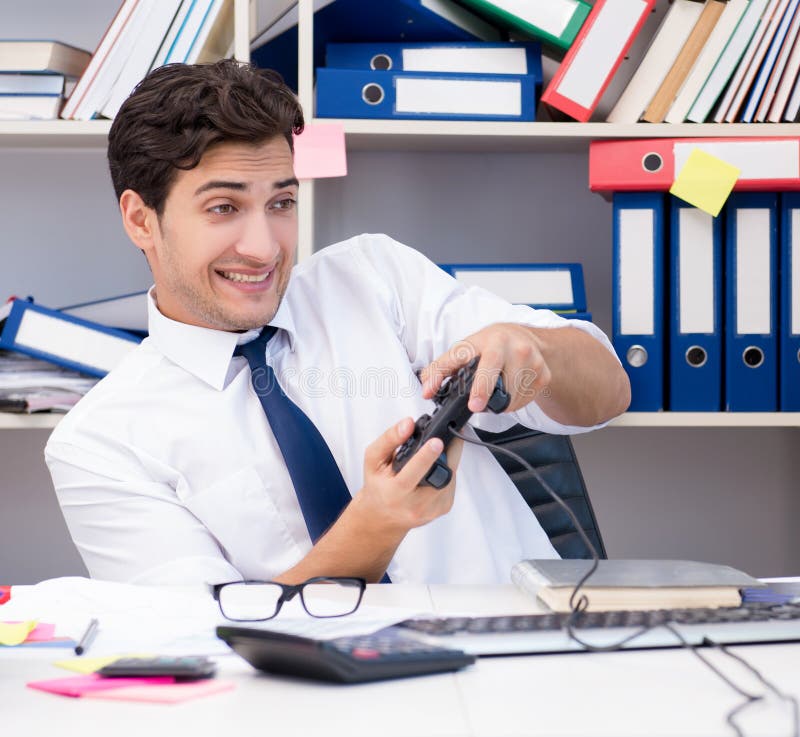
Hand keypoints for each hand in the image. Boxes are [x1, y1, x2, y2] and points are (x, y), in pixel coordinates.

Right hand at [354, 418, 463, 534]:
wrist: (383, 516)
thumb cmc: (378, 487)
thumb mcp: (373, 460)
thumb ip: (389, 438)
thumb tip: (408, 423)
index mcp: (394, 493)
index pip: (413, 473)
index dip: (426, 456)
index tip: (436, 442)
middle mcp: (415, 505)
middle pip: (441, 474)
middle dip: (448, 451)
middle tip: (447, 433)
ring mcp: (433, 509)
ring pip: (450, 476)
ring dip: (447, 459)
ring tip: (433, 453)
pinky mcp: (444, 508)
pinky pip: (452, 483)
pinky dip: (447, 471)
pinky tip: (434, 469)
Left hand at [419, 323, 549, 413]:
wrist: (523, 336)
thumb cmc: (489, 343)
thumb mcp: (463, 348)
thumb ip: (441, 368)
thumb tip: (428, 390)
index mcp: (494, 341)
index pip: (487, 366)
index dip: (480, 388)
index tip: (474, 406)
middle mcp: (517, 349)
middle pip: (502, 387)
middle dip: (488, 398)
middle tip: (477, 404)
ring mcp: (534, 362)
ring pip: (513, 398)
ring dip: (499, 402)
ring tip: (494, 389)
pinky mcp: (544, 375)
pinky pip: (524, 401)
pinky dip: (513, 402)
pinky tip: (509, 389)